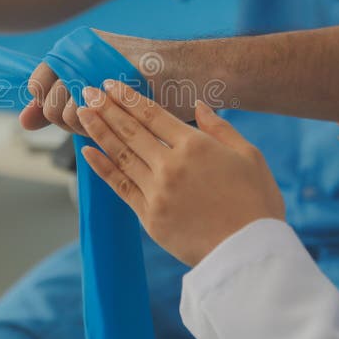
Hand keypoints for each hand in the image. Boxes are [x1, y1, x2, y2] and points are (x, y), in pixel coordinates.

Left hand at [19, 31, 198, 134]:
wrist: (188, 68)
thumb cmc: (141, 76)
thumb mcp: (91, 80)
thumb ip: (54, 101)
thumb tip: (24, 122)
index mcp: (71, 47)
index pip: (38, 86)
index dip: (52, 106)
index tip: (76, 110)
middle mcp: (79, 53)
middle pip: (52, 106)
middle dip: (71, 121)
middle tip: (99, 117)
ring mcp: (97, 69)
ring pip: (70, 117)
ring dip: (89, 129)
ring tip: (113, 119)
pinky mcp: (116, 86)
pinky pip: (93, 123)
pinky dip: (102, 132)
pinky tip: (120, 126)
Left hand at [74, 79, 284, 266]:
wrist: (250, 254)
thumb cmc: (256, 204)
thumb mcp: (250, 157)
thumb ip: (221, 129)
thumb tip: (199, 105)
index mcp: (195, 146)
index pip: (152, 114)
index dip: (128, 98)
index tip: (110, 85)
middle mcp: (171, 165)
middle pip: (131, 130)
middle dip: (106, 108)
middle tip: (88, 91)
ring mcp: (157, 191)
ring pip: (121, 154)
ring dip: (99, 131)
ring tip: (82, 113)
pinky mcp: (149, 216)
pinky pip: (120, 186)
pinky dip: (102, 167)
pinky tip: (88, 151)